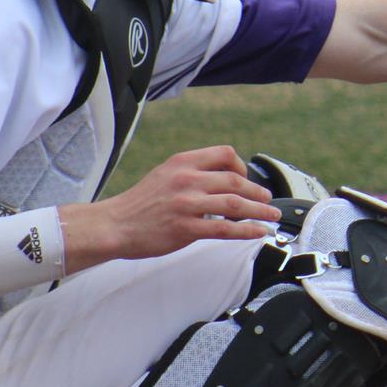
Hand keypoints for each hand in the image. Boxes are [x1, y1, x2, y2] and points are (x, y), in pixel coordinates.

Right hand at [59, 145, 279, 271]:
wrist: (115, 224)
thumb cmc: (141, 203)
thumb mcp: (166, 174)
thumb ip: (193, 173)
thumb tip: (225, 181)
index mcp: (183, 162)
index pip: (225, 154)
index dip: (242, 167)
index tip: (247, 180)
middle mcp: (187, 179)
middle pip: (235, 181)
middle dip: (257, 192)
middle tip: (268, 201)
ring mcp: (187, 204)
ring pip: (234, 204)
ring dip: (259, 211)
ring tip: (271, 216)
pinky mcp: (185, 228)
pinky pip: (224, 229)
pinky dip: (246, 230)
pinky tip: (258, 232)